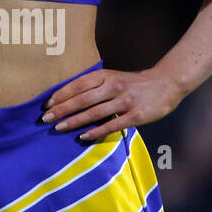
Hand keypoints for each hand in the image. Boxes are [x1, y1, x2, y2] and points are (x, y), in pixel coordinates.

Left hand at [42, 67, 184, 142]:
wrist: (166, 83)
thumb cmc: (133, 83)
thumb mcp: (112, 77)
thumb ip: (94, 85)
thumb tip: (67, 97)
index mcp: (105, 75)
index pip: (77, 85)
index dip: (60, 95)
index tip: (46, 105)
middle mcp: (113, 86)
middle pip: (82, 99)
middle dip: (62, 109)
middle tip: (45, 119)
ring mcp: (125, 101)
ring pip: (94, 112)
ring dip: (74, 121)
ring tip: (58, 128)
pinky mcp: (136, 116)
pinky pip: (112, 125)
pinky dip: (96, 131)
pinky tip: (83, 137)